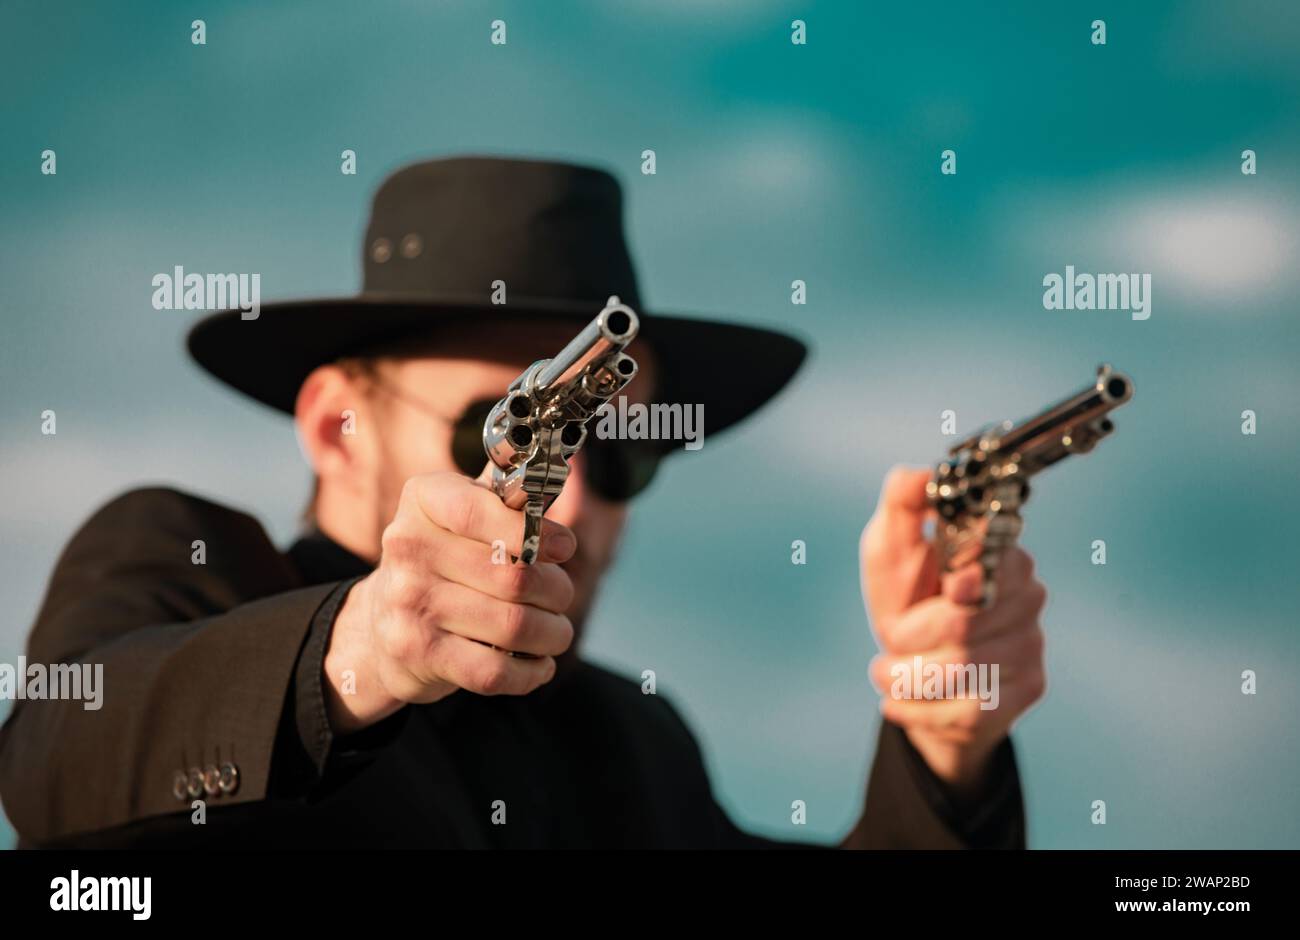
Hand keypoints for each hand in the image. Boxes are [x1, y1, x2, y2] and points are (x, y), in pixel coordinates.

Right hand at [323, 470, 575, 732]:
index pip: (483, 510)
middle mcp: (408, 548)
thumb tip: (554, 468)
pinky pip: (495, 670)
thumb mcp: (460, 512)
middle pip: (515, 576)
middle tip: (561, 595)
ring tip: (556, 631)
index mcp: (424, 501)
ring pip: (513, 626)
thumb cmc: (442, 559)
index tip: (564, 547)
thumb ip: (504, 492)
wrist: (380, 624)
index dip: (536, 532)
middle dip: (556, 590)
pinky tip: (539, 664)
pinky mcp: (418, 654)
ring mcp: (410, 603)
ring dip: (552, 633)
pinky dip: (531, 672)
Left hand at [861, 467, 1046, 800]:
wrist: (916, 671)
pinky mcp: (1026, 691)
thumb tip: (920, 475)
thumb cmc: (905, 600)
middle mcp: (1027, 596)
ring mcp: (1031, 645)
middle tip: (892, 637)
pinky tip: (900, 699)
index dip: (966, 574)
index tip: (948, 582)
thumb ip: (902, 505)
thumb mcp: (891, 548)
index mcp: (999, 552)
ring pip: (961, 669)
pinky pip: (966, 711)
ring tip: (888, 670)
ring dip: (905, 675)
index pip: (994, 560)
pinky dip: (917, 709)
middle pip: (963, 623)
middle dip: (908, 636)